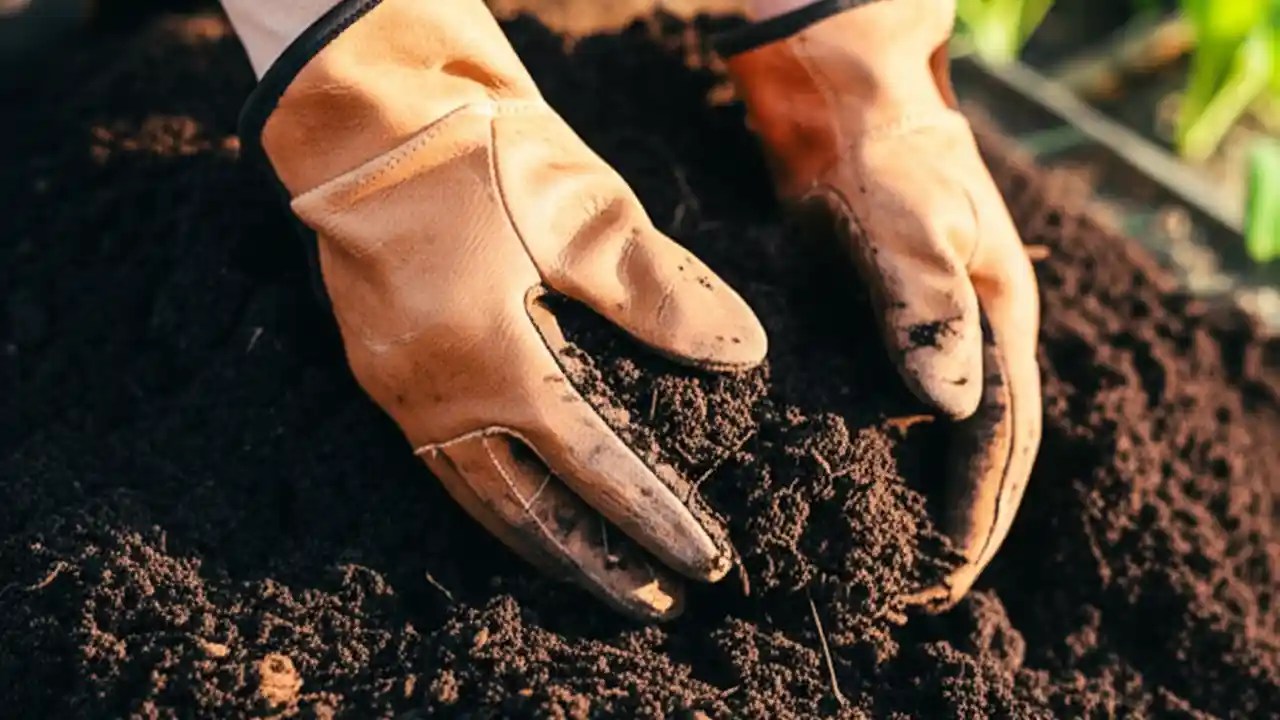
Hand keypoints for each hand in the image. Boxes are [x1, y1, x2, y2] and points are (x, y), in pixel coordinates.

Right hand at [244, 0, 766, 619]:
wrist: (364, 102)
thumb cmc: (475, 145)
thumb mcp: (584, 211)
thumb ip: (660, 294)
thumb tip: (738, 353)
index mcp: (487, 359)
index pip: (591, 466)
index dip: (651, 518)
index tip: (703, 560)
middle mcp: (431, 392)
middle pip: (520, 512)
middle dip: (592, 562)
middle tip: (651, 601)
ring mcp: (395, 384)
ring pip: (472, 495)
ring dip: (537, 542)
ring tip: (592, 572)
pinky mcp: (379, 364)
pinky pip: (440, 460)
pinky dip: (490, 495)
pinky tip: (523, 500)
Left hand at [723, 0, 1040, 608]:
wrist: (842, 103)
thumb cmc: (884, 152)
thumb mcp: (909, 224)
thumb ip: (928, 310)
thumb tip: (952, 409)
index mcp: (999, 322)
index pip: (1004, 438)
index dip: (980, 511)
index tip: (946, 575)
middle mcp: (971, 337)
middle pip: (978, 450)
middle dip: (957, 524)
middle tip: (918, 595)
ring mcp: (925, 333)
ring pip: (931, 435)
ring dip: (915, 497)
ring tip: (883, 562)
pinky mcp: (876, 326)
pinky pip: (881, 404)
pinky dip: (871, 453)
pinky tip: (837, 490)